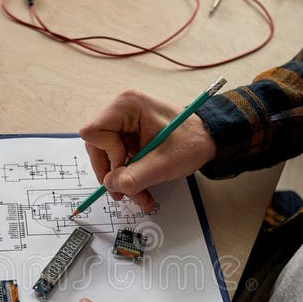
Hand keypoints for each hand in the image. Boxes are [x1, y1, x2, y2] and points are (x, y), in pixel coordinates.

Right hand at [79, 89, 215, 211]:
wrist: (209, 138)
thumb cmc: (192, 141)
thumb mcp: (164, 163)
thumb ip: (135, 176)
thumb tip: (111, 185)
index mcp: (127, 106)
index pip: (93, 132)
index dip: (106, 155)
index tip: (126, 165)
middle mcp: (121, 111)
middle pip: (96, 147)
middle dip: (112, 174)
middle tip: (126, 192)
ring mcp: (124, 124)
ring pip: (106, 158)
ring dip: (121, 180)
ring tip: (140, 195)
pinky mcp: (128, 137)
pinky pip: (117, 160)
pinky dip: (128, 177)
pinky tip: (142, 189)